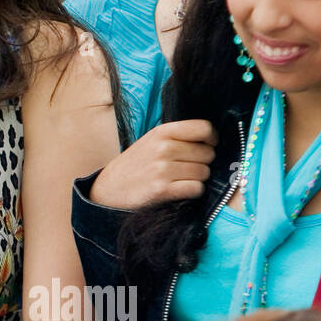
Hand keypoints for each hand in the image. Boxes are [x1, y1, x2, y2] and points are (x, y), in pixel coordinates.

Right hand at [89, 119, 217, 209]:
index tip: (207, 146)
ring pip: (204, 172)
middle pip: (207, 153)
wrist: (109, 189)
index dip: (211, 138)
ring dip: (197, 179)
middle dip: (202, 162)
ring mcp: (162, 169)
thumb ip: (177, 137)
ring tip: (180, 180)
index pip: (203, 128)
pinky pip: (196, 188)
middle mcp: (163, 148)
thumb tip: (211, 141)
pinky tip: (180, 190)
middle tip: (186, 168)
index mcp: (162, 132)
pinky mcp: (162, 189)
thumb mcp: (151, 142)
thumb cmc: (135, 165)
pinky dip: (193, 191)